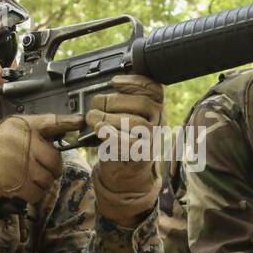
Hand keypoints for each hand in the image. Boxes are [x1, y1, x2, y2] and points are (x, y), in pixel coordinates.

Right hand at [0, 113, 81, 227]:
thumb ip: (33, 133)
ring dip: (43, 182)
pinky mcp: (16, 183)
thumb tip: (61, 136)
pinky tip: (23, 187)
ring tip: (28, 177)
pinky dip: (34, 193)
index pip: (49, 122)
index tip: (81, 121)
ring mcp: (18, 162)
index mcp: (20, 126)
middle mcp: (20, 141)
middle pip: (54, 158)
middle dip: (52, 167)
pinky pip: (38, 191)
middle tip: (40, 168)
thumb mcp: (8, 132)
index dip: (67, 122)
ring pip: (49, 177)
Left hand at [87, 74, 163, 226]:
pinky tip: (101, 131)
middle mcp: (159, 121)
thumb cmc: (122, 137)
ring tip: (93, 119)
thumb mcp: (123, 115)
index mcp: (156, 107)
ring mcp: (153, 139)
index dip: (134, 81)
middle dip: (114, 101)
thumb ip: (119, 101)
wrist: (125, 170)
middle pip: (142, 104)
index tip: (114, 81)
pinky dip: (113, 136)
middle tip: (95, 104)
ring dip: (109, 118)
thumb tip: (101, 90)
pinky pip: (130, 143)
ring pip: (136, 123)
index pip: (153, 88)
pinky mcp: (143, 156)